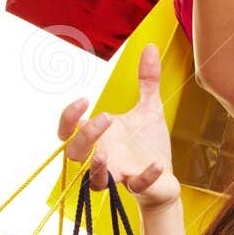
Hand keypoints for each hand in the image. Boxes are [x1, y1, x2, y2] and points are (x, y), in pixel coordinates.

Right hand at [57, 44, 179, 211]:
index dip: (68, 117)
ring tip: (104, 155)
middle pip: (75, 154)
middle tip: (105, 118)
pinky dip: (144, 177)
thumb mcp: (150, 108)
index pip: (68, 131)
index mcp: (99, 137)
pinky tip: (156, 164)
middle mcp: (103, 157)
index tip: (84, 100)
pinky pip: (136, 186)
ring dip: (96, 169)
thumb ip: (147, 80)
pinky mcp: (139, 186)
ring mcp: (119, 174)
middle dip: (85, 137)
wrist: (166, 176)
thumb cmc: (148, 144)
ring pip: (94, 181)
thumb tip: (149, 47)